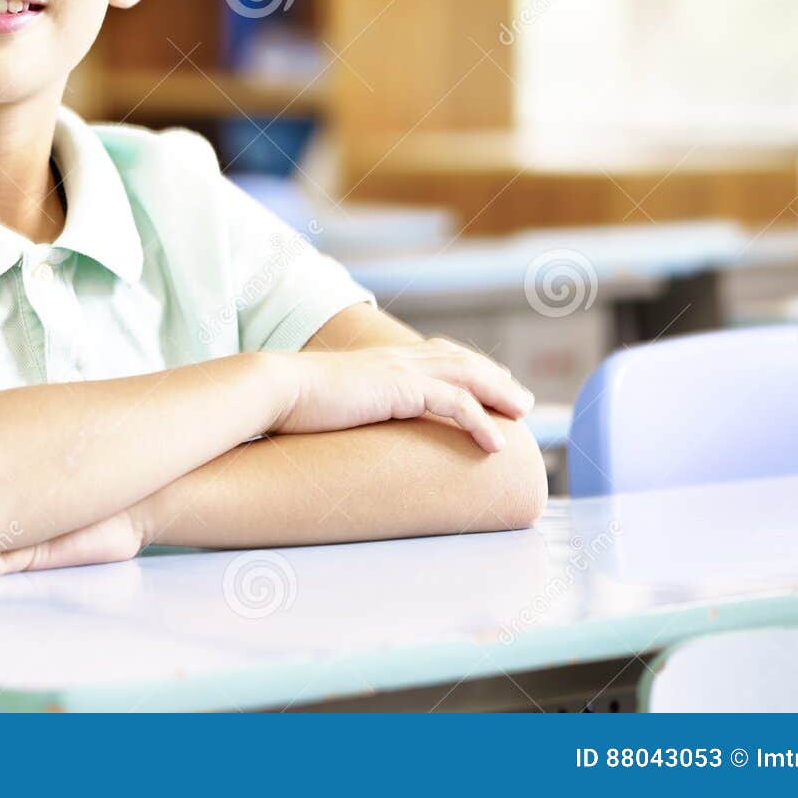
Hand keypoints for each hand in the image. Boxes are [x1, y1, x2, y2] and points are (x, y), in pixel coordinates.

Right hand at [271, 338, 533, 450]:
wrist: (275, 389)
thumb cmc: (288, 402)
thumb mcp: (324, 402)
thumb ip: (339, 408)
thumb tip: (334, 430)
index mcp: (378, 360)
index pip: (434, 353)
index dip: (465, 363)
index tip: (489, 377)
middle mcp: (394, 358)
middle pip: (460, 360)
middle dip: (494, 377)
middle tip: (522, 398)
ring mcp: (400, 371)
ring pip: (466, 376)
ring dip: (499, 394)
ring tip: (523, 413)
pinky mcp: (402, 390)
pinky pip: (455, 403)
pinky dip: (480, 422)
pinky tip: (495, 444)